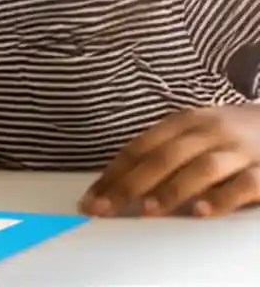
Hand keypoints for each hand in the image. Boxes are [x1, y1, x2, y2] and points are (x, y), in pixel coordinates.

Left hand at [80, 105, 259, 217]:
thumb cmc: (229, 137)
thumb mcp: (194, 135)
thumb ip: (162, 154)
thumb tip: (118, 185)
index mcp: (184, 122)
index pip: (139, 148)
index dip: (112, 174)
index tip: (90, 199)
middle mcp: (208, 132)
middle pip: (163, 157)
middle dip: (129, 185)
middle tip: (105, 209)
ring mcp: (238, 150)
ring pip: (201, 167)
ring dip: (172, 189)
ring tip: (147, 210)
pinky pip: (244, 184)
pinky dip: (221, 198)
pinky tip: (201, 212)